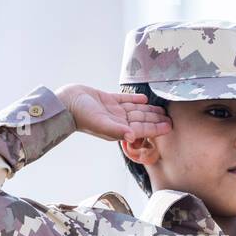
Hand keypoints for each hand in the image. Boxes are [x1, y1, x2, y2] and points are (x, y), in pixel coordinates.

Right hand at [55, 84, 171, 143]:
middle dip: (156, 119)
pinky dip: (134, 99)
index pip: (142, 129)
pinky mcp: (106, 100)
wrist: (65, 104)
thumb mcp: (100, 123)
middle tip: (171, 118)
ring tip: (161, 109)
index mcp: (118, 129)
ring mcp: (112, 110)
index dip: (156, 128)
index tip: (169, 127)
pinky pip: (124, 100)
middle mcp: (117, 121)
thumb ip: (117, 130)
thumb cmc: (81, 116)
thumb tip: (132, 136)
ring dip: (148, 110)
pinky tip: (144, 99)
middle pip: (141, 120)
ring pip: (135, 111)